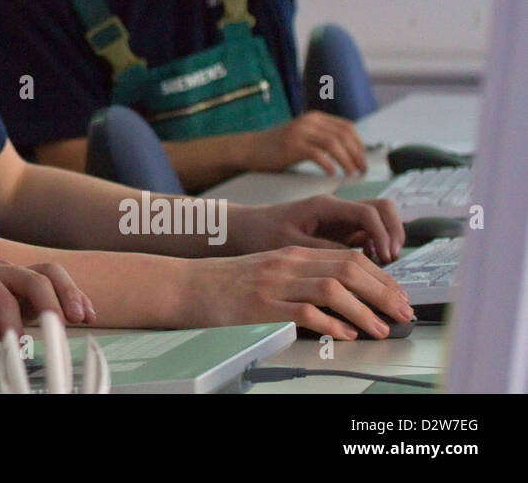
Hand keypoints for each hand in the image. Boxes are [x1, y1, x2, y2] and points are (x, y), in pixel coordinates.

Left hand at [0, 261, 97, 356]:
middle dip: (51, 302)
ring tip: (83, 318)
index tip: (19, 346)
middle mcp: (1, 270)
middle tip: (61, 329)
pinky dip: (75, 297)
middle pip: (34, 277)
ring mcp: (18, 275)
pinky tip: (88, 314)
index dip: (13, 322)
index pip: (2, 298)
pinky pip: (58, 284)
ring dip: (69, 294)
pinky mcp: (32, 286)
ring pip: (50, 273)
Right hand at [182, 246, 411, 339]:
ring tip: (381, 327)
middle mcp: (287, 262)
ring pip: (332, 288)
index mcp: (292, 253)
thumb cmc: (225, 284)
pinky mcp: (261, 304)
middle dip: (383, 292)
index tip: (398, 297)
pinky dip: (330, 323)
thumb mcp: (269, 272)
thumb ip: (302, 279)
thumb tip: (342, 301)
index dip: (381, 278)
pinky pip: (304, 311)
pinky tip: (345, 334)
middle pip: (349, 268)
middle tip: (403, 312)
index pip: (349, 257)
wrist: (184, 284)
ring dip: (364, 310)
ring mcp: (274, 282)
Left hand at [229, 196, 403, 261]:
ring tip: (382, 264)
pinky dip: (376, 247)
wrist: (245, 229)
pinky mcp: (338, 231)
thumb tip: (355, 264)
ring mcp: (340, 219)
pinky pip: (367, 234)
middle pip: (383, 209)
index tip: (386, 258)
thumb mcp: (291, 245)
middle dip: (394, 233)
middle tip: (390, 260)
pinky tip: (368, 265)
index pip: (369, 212)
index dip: (383, 234)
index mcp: (325, 206)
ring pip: (378, 220)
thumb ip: (324, 251)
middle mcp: (337, 208)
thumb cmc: (262, 233)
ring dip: (387, 240)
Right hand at [241, 111, 366, 175]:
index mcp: (315, 118)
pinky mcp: (292, 145)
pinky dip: (329, 165)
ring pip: (334, 144)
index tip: (363, 160)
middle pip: (344, 135)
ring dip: (347, 161)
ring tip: (352, 174)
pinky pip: (317, 154)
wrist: (250, 149)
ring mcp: (300, 132)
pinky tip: (332, 174)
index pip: (347, 127)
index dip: (360, 145)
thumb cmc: (277, 148)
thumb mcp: (303, 136)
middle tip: (362, 170)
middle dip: (357, 154)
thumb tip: (349, 153)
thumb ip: (322, 139)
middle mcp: (309, 121)